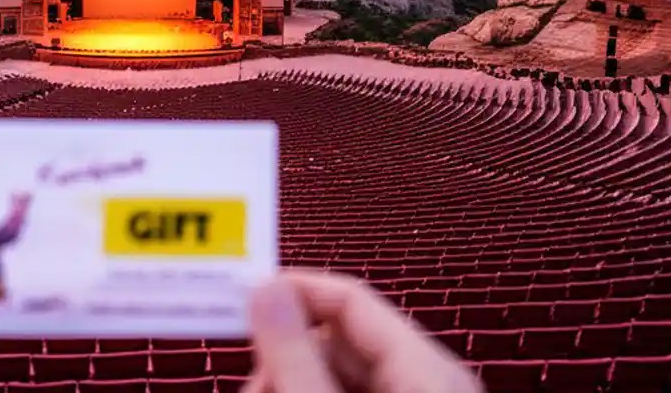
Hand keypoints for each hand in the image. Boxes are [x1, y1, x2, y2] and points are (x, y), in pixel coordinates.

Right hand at [245, 271, 481, 392]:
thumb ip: (296, 357)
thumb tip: (265, 289)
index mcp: (430, 370)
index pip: (351, 297)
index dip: (294, 288)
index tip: (240, 294)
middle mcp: (429, 382)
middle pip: (340, 340)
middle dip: (286, 355)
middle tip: (250, 383)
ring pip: (339, 373)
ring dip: (293, 379)